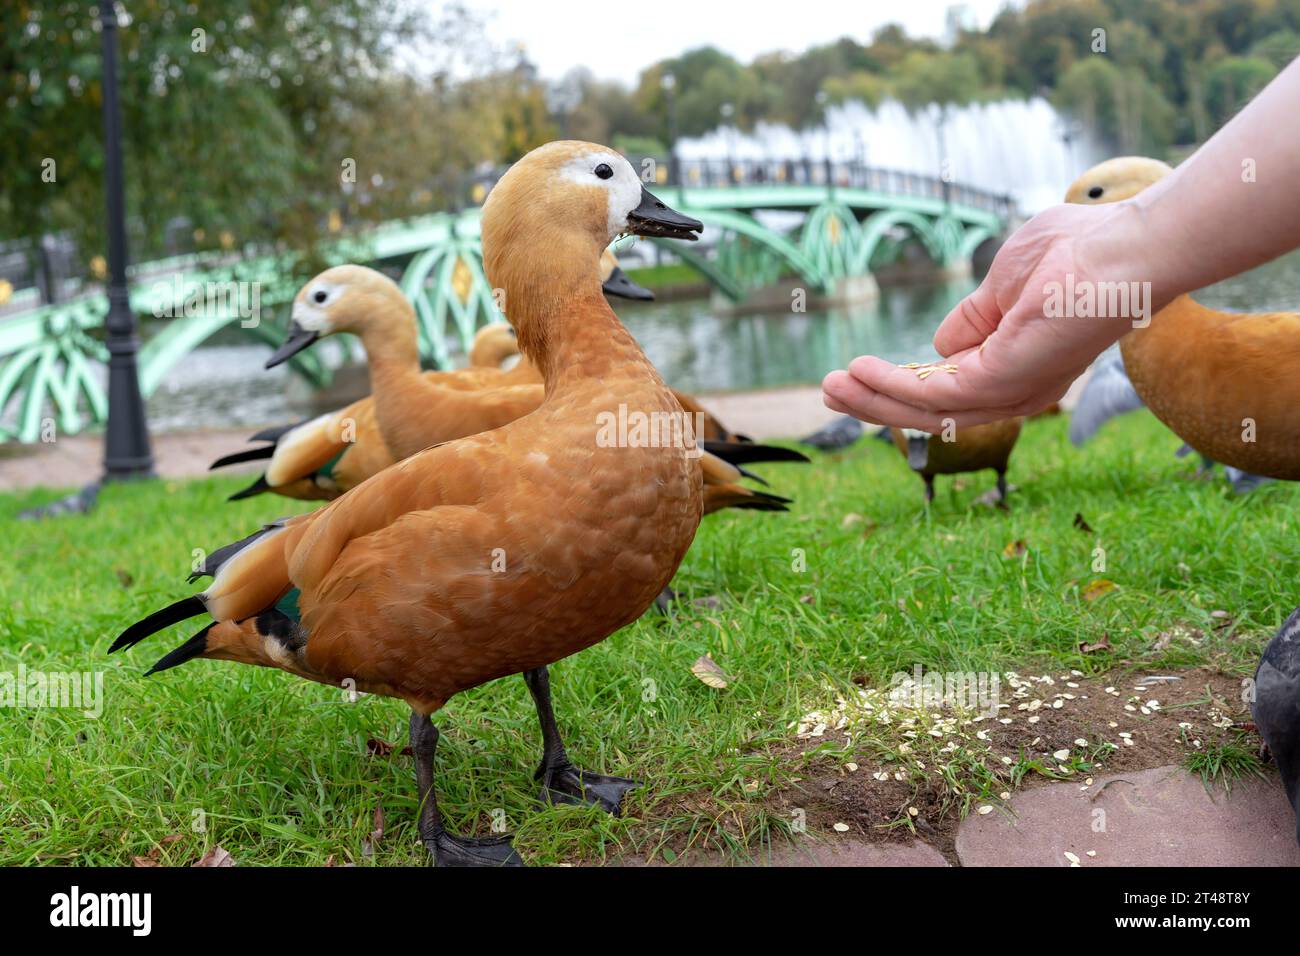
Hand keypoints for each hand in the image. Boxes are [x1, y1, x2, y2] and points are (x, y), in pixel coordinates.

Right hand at [822, 202, 1151, 429]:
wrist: (1125, 248)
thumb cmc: (1080, 250)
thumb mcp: (1006, 281)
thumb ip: (974, 315)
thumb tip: (941, 344)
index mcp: (1022, 366)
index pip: (953, 391)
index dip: (903, 387)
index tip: (858, 373)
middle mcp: (1018, 390)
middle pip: (934, 413)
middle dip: (877, 403)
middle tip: (831, 392)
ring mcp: (1012, 390)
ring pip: (928, 412)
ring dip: (874, 401)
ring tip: (830, 387)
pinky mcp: (1002, 382)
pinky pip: (933, 395)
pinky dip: (891, 386)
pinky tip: (859, 371)